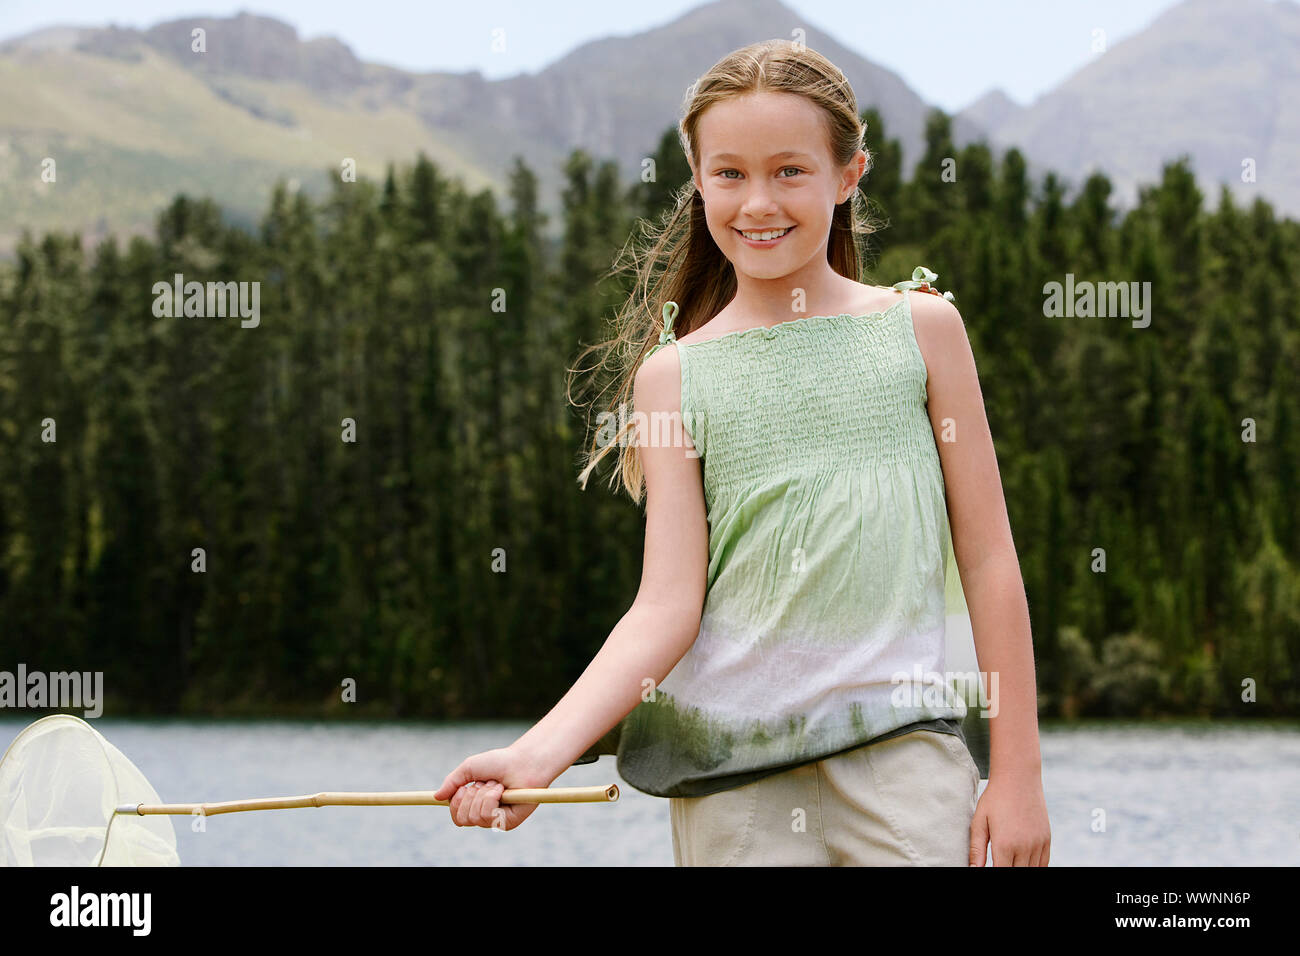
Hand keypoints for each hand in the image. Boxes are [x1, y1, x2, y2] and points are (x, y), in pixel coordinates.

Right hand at [433, 745, 554, 830]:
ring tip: (497, 785)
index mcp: (475, 804)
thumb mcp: (470, 768)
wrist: (523, 761)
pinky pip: (487, 816)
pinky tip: (503, 790)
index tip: (463, 787)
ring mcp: (495, 820)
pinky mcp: (507, 823)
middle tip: (484, 783)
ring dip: (483, 794)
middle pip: (462, 818)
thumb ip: (452, 782)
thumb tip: (436, 797)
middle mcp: (484, 814)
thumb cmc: (500, 762)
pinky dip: (491, 798)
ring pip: (474, 816)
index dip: (455, 803)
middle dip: (470, 796)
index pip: (456, 816)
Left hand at [969, 772, 1050, 865]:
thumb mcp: (979, 821)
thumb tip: (974, 870)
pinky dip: (1035, 867)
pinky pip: (1044, 864)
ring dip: (1020, 869)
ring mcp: (1038, 844)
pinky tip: (1023, 863)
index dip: (994, 874)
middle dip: (1007, 870)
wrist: (1018, 778)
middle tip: (1000, 861)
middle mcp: (1024, 847)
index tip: (989, 868)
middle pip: (1017, 874)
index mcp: (1004, 844)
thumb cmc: (995, 799)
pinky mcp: (1047, 839)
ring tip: (1009, 860)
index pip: (1001, 874)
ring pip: (1032, 871)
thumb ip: (976, 849)